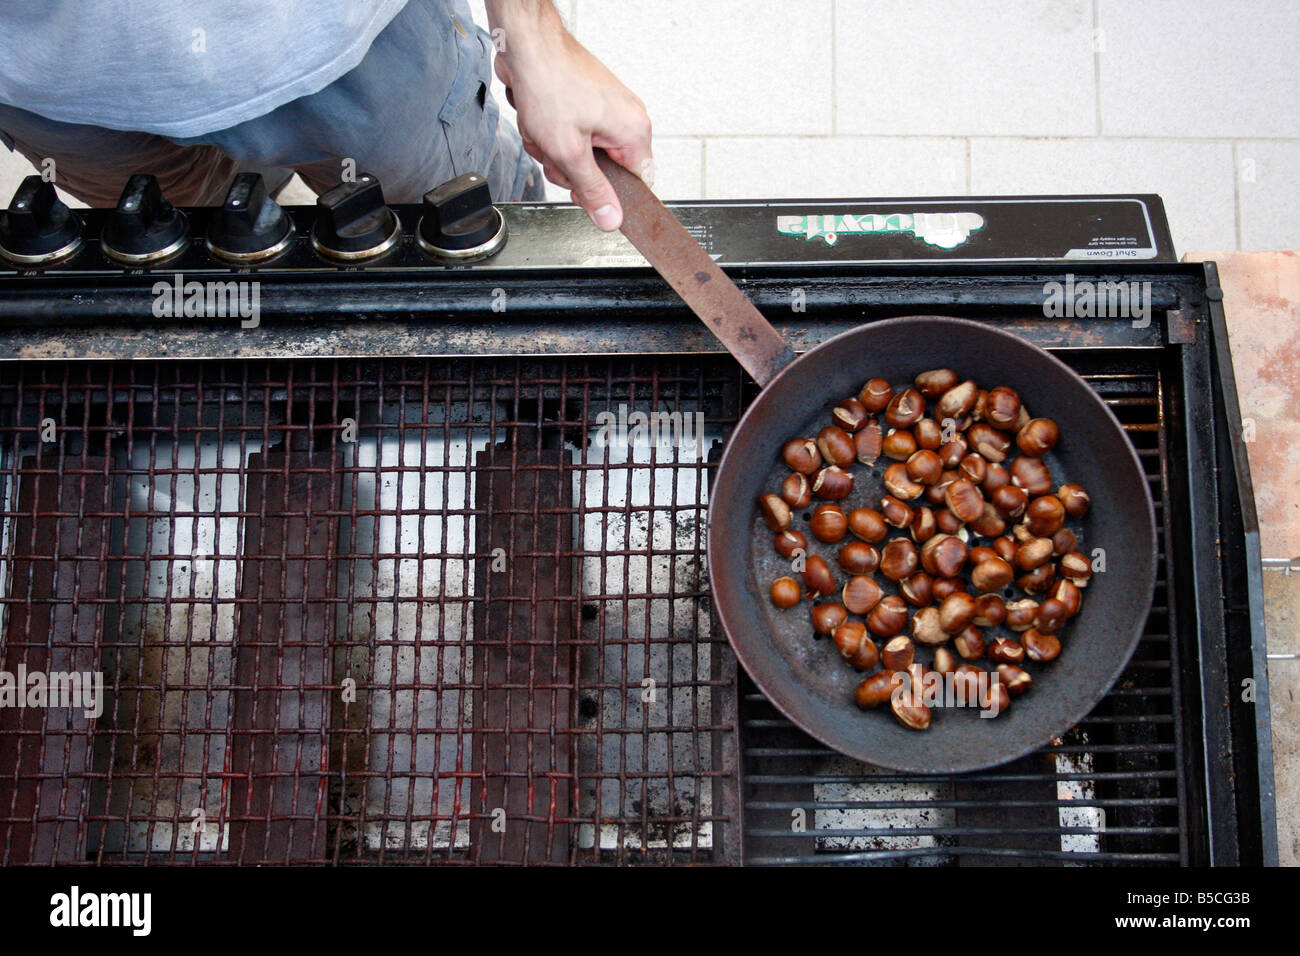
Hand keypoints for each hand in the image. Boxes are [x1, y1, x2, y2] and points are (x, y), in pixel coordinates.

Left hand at [487, 1, 651, 229]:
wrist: (527, 44)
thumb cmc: (549, 83)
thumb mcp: (568, 151)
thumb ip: (591, 190)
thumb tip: (611, 218)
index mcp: (634, 131)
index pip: (638, 185)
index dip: (609, 195)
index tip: (586, 193)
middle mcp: (628, 118)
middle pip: (604, 172)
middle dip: (570, 168)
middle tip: (555, 152)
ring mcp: (608, 110)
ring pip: (583, 156)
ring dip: (555, 150)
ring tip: (545, 129)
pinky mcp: (589, 103)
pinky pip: (573, 136)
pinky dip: (552, 134)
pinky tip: (542, 119)